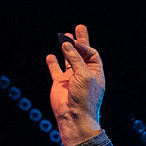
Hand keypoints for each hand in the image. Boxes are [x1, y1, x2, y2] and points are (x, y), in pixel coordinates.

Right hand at [45, 23, 105, 145]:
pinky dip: (53, 62)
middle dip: (80, 41)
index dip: (84, 45)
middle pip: (82, 53)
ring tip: (64, 36)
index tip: (76, 42)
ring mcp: (71, 78)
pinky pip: (55, 70)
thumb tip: (67, 43)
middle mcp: (84, 74)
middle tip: (79, 27)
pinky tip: (51, 56)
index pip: (91, 53)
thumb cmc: (85, 99)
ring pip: (68, 59)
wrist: (74, 117)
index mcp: (95, 73)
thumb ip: (75, 59)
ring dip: (66, 48)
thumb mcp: (84, 75)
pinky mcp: (59, 83)